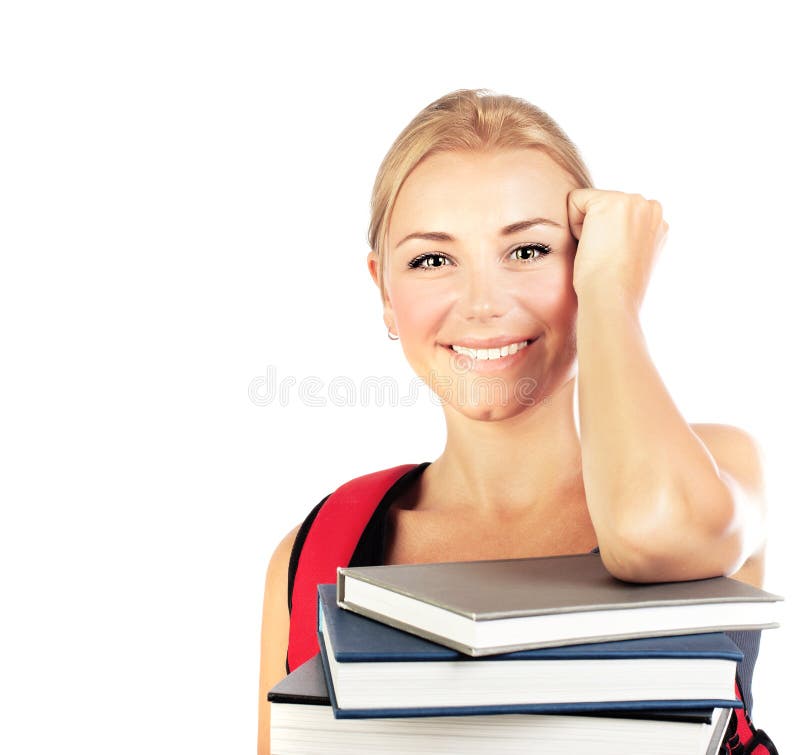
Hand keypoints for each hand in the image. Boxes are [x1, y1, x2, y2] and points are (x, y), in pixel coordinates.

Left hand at [567, 188, 668, 310]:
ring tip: (599, 252)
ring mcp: (635, 201)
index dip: (604, 238)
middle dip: (595, 230)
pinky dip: (573, 223)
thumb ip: (629, 239)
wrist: (612, 299)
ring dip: (585, 228)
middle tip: (605, 257)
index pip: (615, 217)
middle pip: (602, 207)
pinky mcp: (611, 201)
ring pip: (589, 204)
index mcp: (657, 224)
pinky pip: (575, 200)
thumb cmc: (616, 290)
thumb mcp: (632, 260)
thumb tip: (615, 237)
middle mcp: (651, 208)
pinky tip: (590, 244)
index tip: (613, 259)